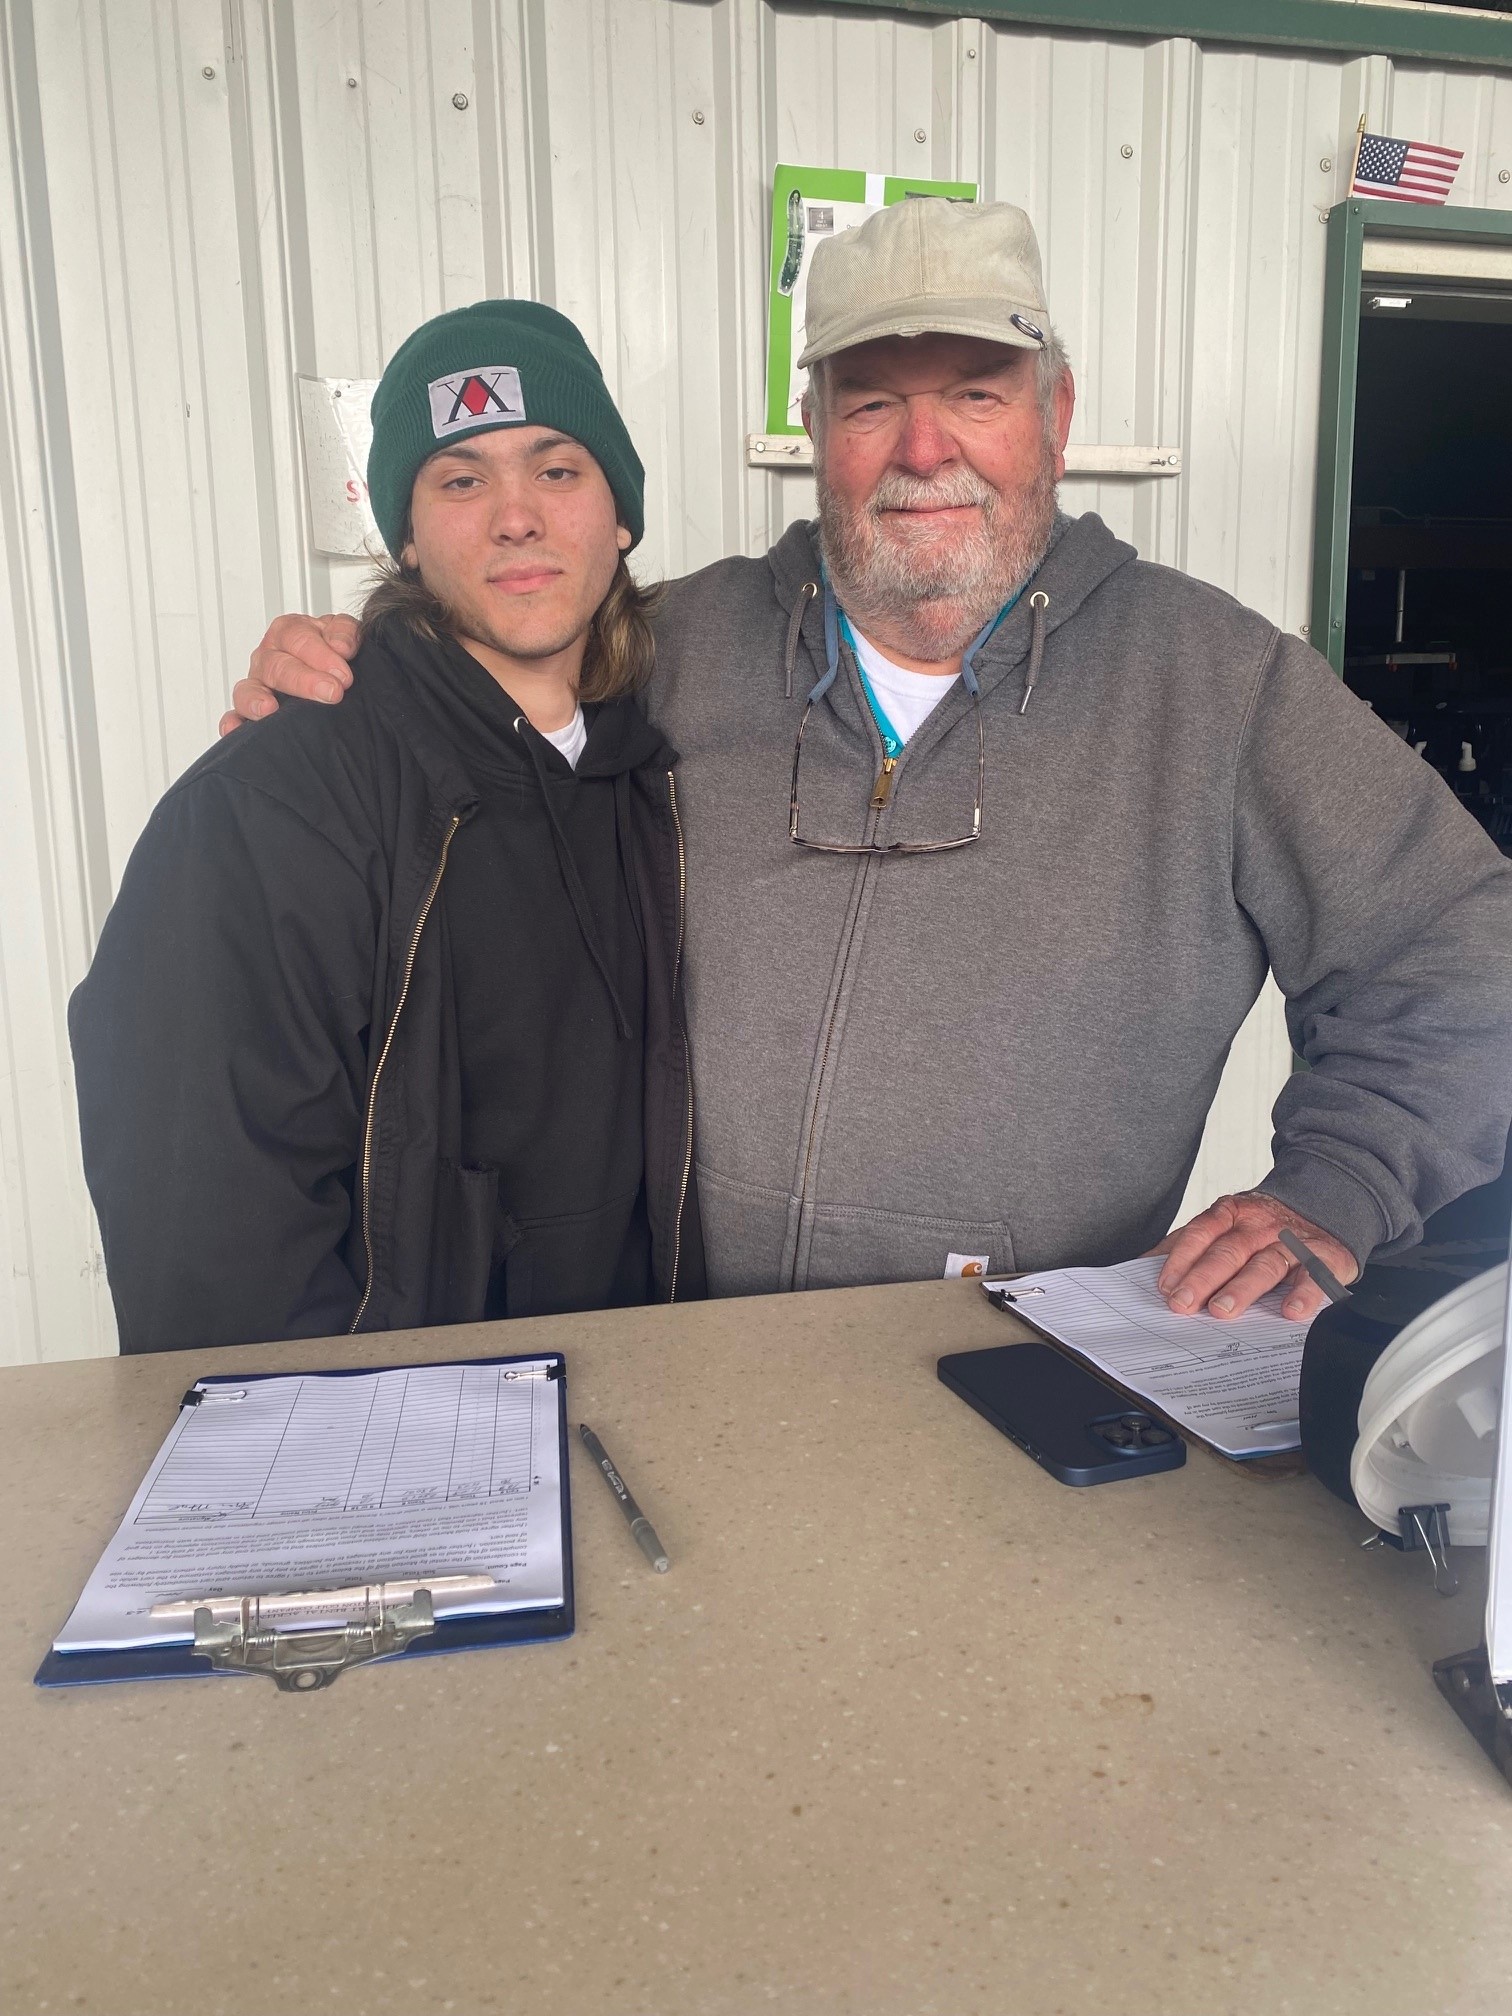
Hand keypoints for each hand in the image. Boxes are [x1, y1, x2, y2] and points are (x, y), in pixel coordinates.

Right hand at [218, 613, 359, 736]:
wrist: (337, 678)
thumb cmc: (337, 655)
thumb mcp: (345, 635)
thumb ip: (345, 633)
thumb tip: (341, 647)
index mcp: (289, 632)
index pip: (297, 637)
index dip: (320, 655)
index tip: (343, 675)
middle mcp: (269, 656)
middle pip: (277, 665)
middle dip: (304, 680)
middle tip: (331, 692)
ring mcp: (257, 683)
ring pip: (249, 688)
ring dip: (257, 698)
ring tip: (269, 708)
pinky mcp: (250, 709)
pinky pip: (236, 715)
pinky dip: (234, 722)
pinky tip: (235, 729)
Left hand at [1150, 1191, 1358, 1322]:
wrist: (1325, 1207)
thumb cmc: (1264, 1227)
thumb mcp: (1226, 1226)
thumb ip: (1188, 1243)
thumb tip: (1142, 1265)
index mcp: (1231, 1214)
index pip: (1200, 1233)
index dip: (1181, 1259)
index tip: (1164, 1286)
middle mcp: (1260, 1225)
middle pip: (1228, 1251)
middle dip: (1203, 1277)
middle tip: (1182, 1303)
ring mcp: (1292, 1241)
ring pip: (1265, 1264)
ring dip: (1243, 1288)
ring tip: (1222, 1310)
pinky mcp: (1324, 1258)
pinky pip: (1314, 1276)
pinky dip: (1304, 1294)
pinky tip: (1291, 1312)